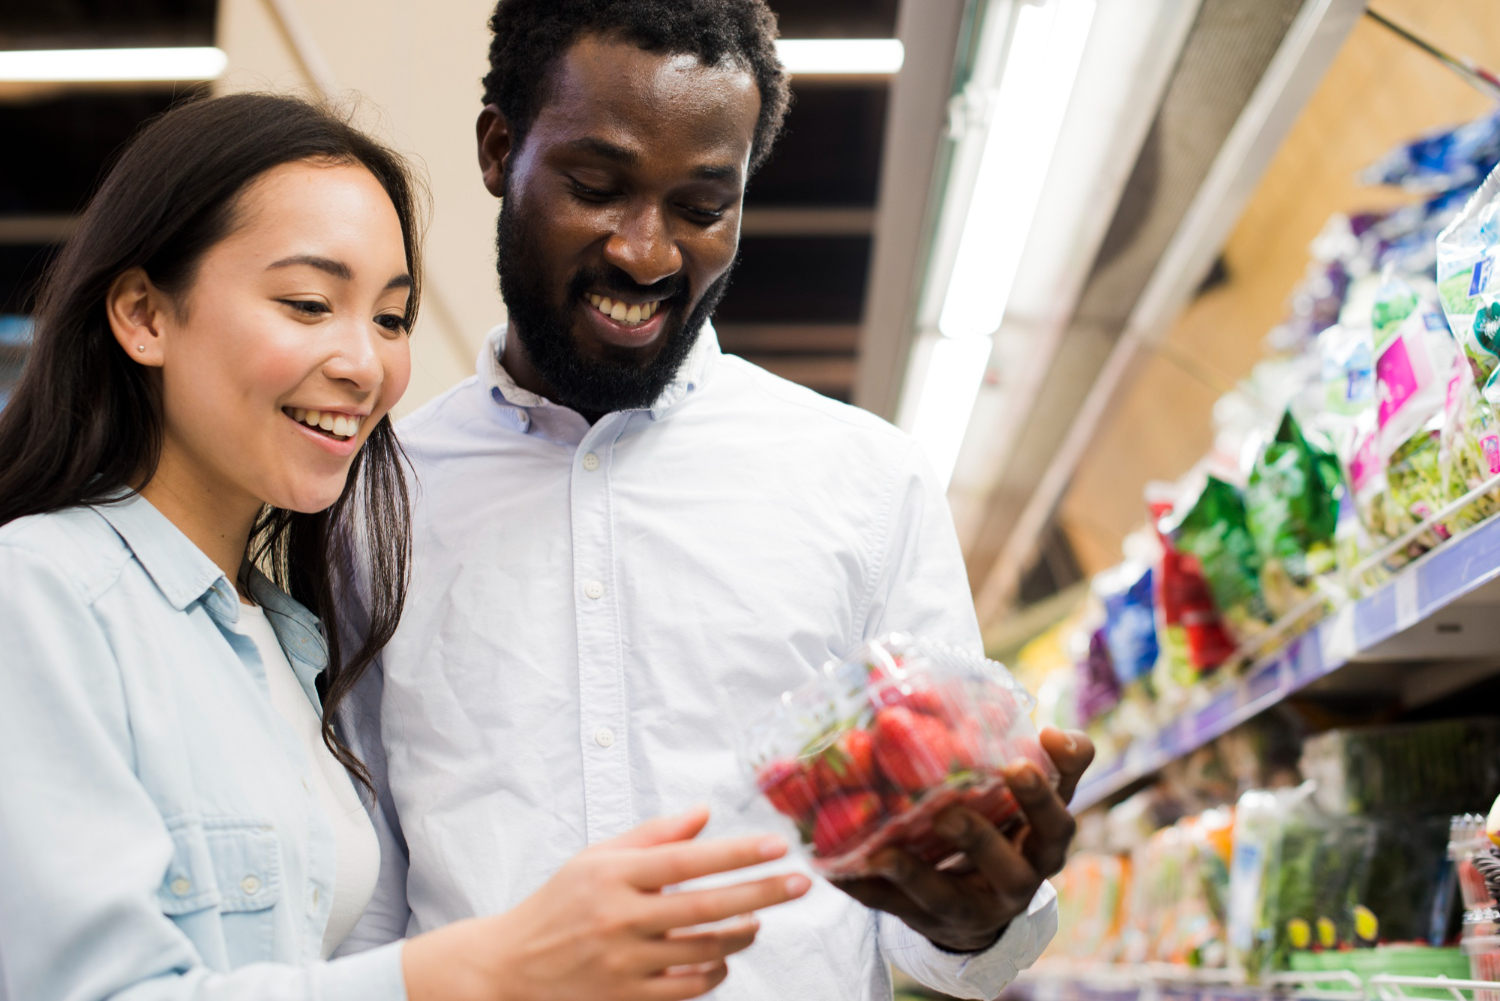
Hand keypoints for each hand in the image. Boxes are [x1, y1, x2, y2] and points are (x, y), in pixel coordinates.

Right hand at [403, 806, 810, 1000]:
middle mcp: (620, 918)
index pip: (687, 860)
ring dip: (742, 934)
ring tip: (756, 919)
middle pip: (707, 907)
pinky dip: (714, 970)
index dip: (736, 853)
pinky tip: (723, 956)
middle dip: (762, 894)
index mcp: (613, 875)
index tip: (777, 847)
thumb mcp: (596, 857)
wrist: (511, 967)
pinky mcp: (628, 997)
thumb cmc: (559, 904)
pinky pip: (689, 987)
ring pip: (705, 950)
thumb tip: (704, 814)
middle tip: (800, 884)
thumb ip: (653, 835)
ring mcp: (625, 963)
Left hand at [831, 726, 1093, 952]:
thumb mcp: (1039, 798)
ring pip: (943, 898)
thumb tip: (1052, 732)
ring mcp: (969, 909)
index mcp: (1043, 847)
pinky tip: (834, 866)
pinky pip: (890, 908)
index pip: (1055, 825)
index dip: (1040, 798)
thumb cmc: (1013, 829)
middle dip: (977, 841)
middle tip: (948, 812)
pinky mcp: (925, 920)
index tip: (1017, 763)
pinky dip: (863, 887)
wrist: (985, 903)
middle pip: (1007, 871)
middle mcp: (1013, 885)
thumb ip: (1056, 762)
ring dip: (914, 875)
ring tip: (884, 851)